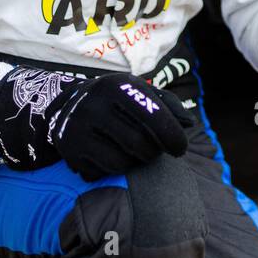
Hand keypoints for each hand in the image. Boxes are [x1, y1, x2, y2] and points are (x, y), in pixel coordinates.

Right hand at [0, 68, 192, 178]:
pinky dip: (112, 169)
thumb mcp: (141, 92)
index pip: (154, 117)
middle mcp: (94, 104)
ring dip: (134, 163)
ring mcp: (78, 127)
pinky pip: (101, 172)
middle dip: (154, 152)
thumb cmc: (118, 101)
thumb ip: (169, 105)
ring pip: (121, 163)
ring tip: (132, 151)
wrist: (70, 104)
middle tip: (154, 150)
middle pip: (140, 145)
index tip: (180, 149)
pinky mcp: (68, 150)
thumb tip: (189, 124)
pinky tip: (109, 155)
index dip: (174, 137)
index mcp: (118, 85)